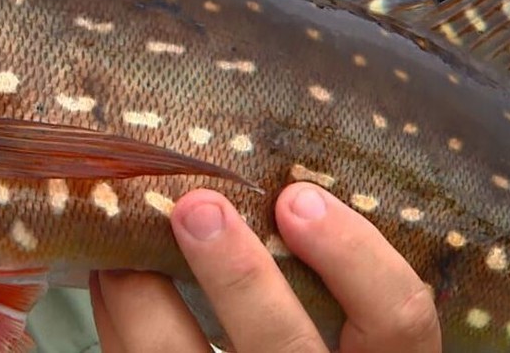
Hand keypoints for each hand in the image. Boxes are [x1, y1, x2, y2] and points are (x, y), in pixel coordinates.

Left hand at [90, 183, 440, 351]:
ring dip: (145, 292)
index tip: (298, 197)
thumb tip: (271, 174)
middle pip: (284, 345)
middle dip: (237, 274)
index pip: (399, 319)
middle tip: (197, 204)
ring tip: (126, 233)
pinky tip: (111, 274)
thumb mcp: (342, 316)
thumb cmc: (306, 336)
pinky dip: (117, 316)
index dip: (354, 257)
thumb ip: (325, 271)